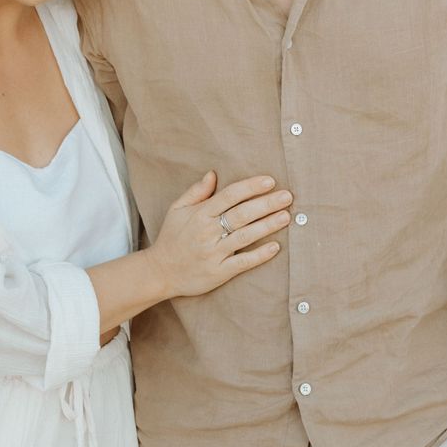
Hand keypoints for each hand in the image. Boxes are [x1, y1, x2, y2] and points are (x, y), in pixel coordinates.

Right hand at [146, 170, 290, 298]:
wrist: (159, 272)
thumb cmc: (171, 238)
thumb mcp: (177, 209)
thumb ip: (196, 192)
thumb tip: (213, 173)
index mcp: (200, 214)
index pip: (229, 196)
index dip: (250, 187)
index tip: (269, 181)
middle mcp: (208, 232)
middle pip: (242, 214)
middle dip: (266, 204)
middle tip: (287, 196)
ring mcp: (213, 253)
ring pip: (245, 236)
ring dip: (267, 226)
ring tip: (286, 216)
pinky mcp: (218, 272)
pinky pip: (242, 263)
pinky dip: (259, 255)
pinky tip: (276, 247)